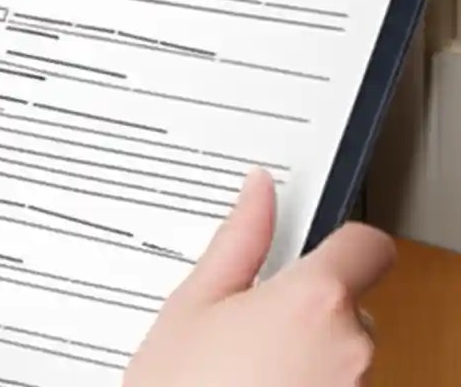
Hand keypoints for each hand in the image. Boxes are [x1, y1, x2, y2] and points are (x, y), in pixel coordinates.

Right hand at [126, 170, 395, 386]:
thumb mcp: (192, 305)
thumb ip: (238, 239)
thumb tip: (258, 193)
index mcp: (313, 302)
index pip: (367, 244)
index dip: (339, 240)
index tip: (310, 248)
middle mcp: (351, 347)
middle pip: (351, 303)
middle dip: (306, 308)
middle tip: (247, 326)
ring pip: (345, 351)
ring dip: (307, 353)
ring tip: (245, 368)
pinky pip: (338, 385)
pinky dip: (309, 385)